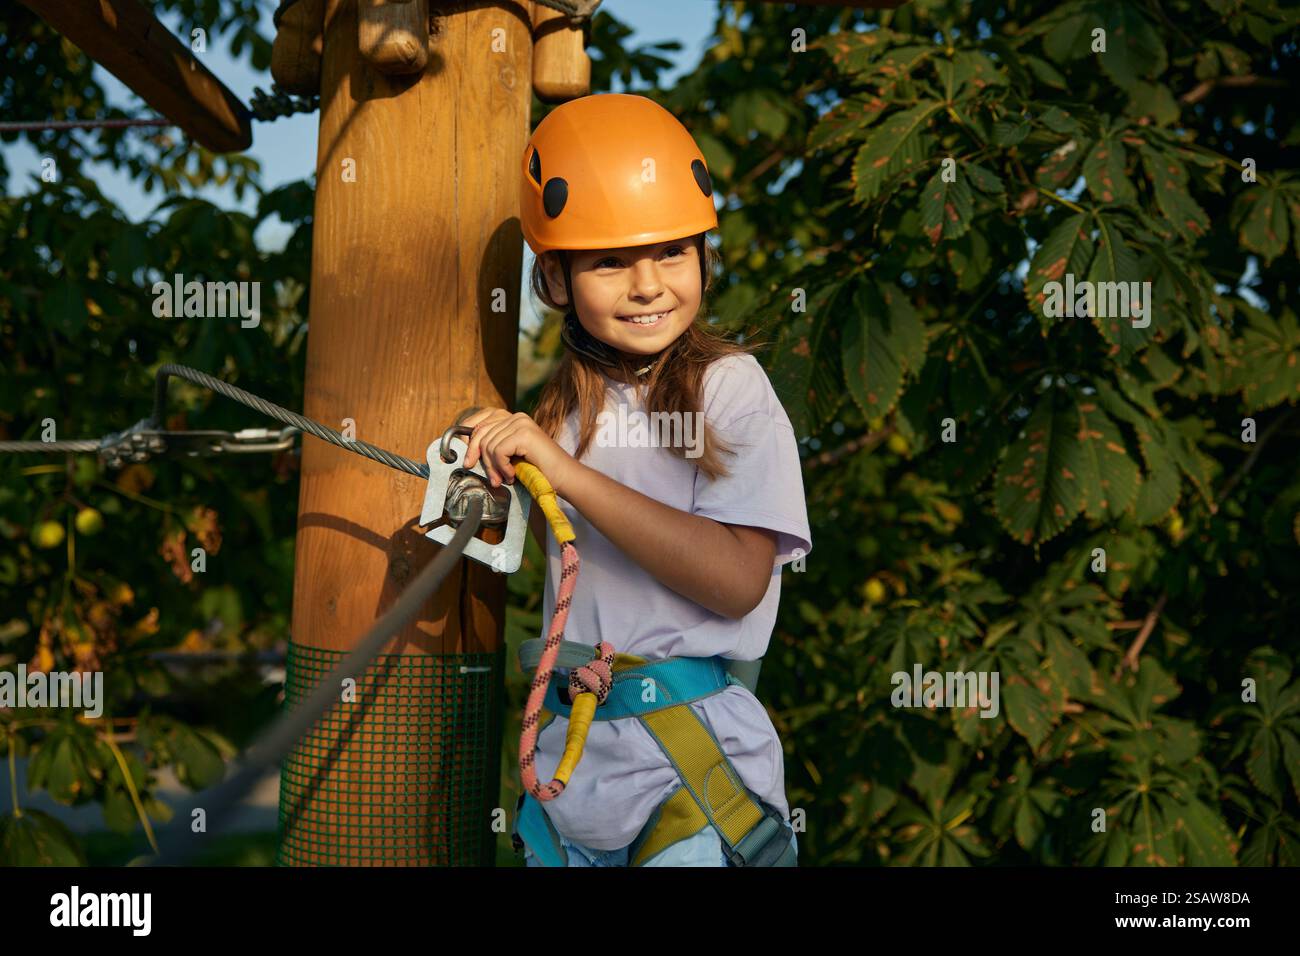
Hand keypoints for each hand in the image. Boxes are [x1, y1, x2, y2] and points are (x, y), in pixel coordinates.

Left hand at [459, 409, 578, 496]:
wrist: (563, 477)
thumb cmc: (538, 470)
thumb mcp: (511, 456)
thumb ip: (494, 448)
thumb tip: (468, 451)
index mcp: (513, 418)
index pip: (481, 419)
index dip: (468, 436)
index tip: (467, 458)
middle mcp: (516, 416)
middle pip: (481, 433)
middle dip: (478, 458)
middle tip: (489, 477)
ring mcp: (521, 423)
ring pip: (488, 445)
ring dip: (493, 468)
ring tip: (503, 479)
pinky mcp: (524, 434)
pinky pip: (498, 451)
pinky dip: (502, 467)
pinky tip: (512, 475)